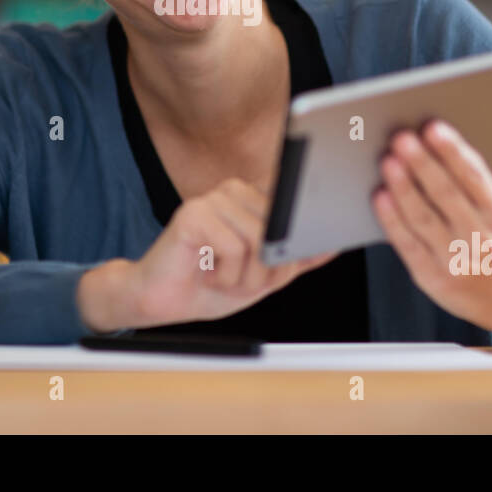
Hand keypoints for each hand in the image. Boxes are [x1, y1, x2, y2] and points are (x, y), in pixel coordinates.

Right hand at [129, 177, 336, 327]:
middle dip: (266, 270)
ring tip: (221, 278)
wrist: (159, 300)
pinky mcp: (193, 214)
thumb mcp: (262, 276)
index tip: (294, 255)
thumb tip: (332, 245)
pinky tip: (206, 272)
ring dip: (244, 277)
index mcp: (250, 198)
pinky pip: (234, 248)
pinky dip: (226, 275)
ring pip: (258, 241)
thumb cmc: (206, 284)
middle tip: (239, 280)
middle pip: (278, 231)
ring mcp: (212, 199)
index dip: (293, 241)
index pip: (291, 211)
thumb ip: (295, 258)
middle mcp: (233, 190)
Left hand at [371, 119, 491, 341]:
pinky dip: (392, 220)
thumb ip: (472, 184)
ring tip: (388, 161)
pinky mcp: (433, 277)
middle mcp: (479, 236)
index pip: (475, 177)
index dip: (453, 151)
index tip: (434, 128)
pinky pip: (408, 245)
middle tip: (403, 138)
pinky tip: (380, 197)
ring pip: (425, 218)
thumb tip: (435, 144)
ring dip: (404, 188)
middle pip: (447, 194)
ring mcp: (455, 259)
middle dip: (423, 163)